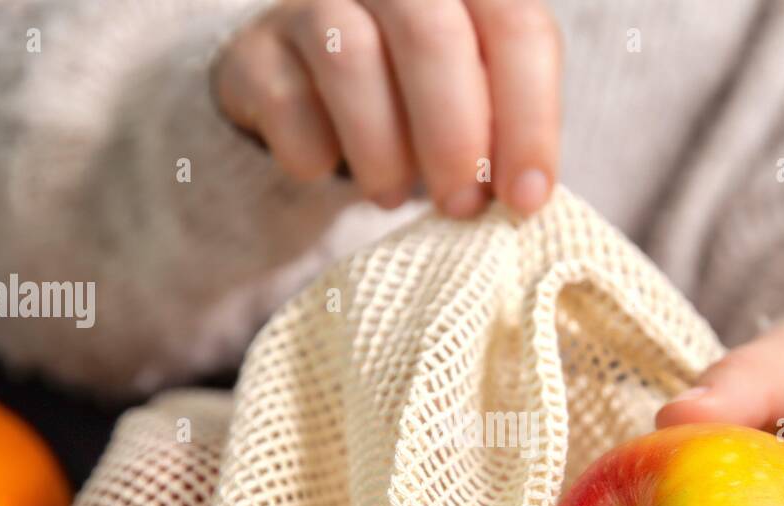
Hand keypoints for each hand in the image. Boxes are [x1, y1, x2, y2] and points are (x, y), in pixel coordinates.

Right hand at [214, 0, 561, 216]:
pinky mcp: (254, 51)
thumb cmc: (413, 99)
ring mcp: (312, 0)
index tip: (525, 199)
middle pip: (432, 36)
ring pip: (351, 61)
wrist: (304, 89)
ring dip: (384, 153)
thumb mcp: (474, 101)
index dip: (529, 119)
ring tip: (392, 197)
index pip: (517, 26)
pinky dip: (315, 155)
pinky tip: (327, 168)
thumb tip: (525, 196)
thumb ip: (504, 129)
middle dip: (455, 139)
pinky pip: (288, 104)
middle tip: (460, 208)